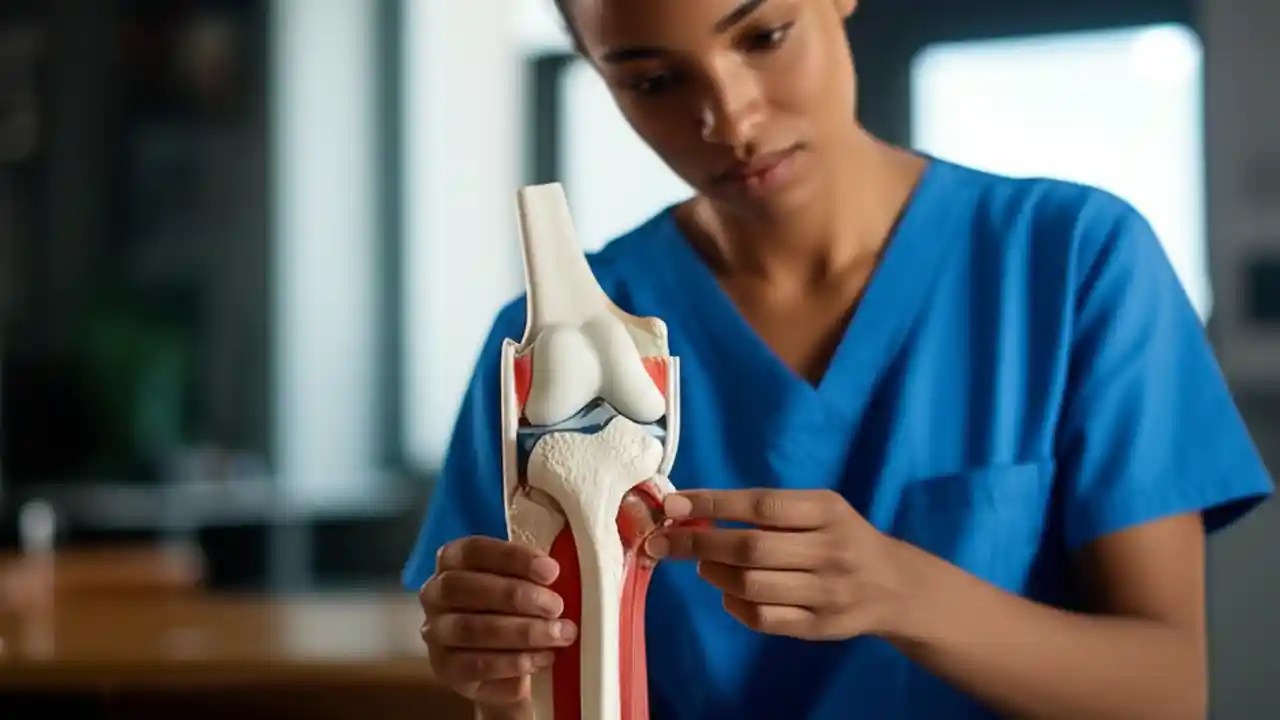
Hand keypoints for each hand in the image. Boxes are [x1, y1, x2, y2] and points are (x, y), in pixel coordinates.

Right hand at [419, 536, 577, 709]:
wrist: (502, 663)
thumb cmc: (514, 609)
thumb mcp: (523, 583)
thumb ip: (534, 574)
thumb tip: (557, 573)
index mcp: (452, 560)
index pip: (474, 550)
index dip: (513, 558)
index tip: (550, 571)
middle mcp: (434, 593)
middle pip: (465, 587)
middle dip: (516, 596)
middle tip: (556, 607)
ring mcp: (435, 632)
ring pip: (471, 629)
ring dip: (521, 632)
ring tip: (558, 635)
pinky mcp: (443, 669)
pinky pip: (475, 665)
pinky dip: (513, 662)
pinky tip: (541, 659)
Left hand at [645, 489, 913, 641]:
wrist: (895, 586)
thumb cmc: (842, 536)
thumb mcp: (820, 509)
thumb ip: (769, 509)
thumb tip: (695, 510)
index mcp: (827, 511)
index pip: (762, 506)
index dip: (713, 504)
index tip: (673, 504)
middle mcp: (830, 551)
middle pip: (751, 549)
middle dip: (698, 544)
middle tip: (663, 541)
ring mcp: (826, 593)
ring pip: (753, 586)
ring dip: (714, 574)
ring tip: (701, 564)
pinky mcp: (820, 627)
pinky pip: (764, 618)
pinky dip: (734, 605)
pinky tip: (727, 591)